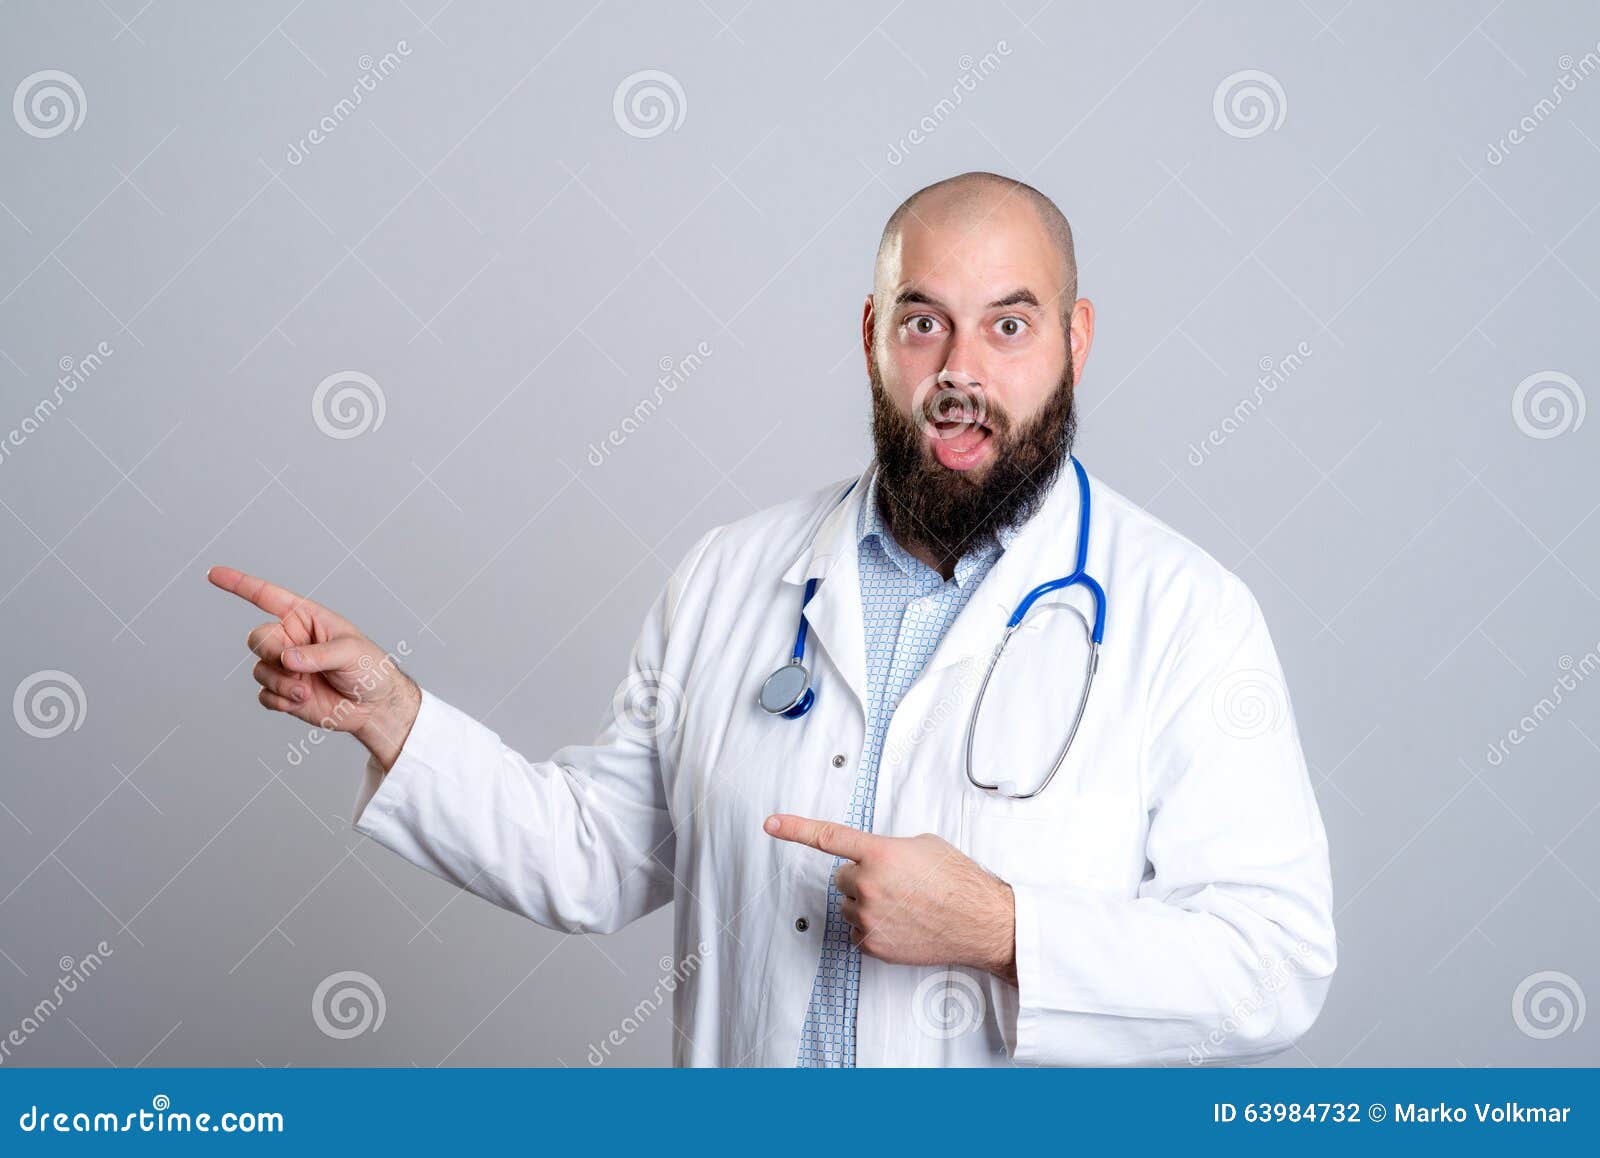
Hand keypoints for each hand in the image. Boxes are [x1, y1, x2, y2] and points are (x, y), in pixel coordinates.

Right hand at [207, 566, 420, 769]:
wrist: (375, 706)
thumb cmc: (369, 669)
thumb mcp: (351, 652)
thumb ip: (318, 654)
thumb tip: (287, 659)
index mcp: (305, 618)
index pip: (267, 596)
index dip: (239, 584)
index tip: (213, 573)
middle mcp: (291, 639)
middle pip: (257, 639)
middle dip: (272, 654)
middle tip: (297, 668)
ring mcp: (285, 667)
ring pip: (259, 670)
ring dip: (280, 684)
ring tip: (307, 691)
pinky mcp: (283, 693)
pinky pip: (263, 695)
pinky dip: (279, 701)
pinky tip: (301, 702)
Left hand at [764, 814, 1015, 982]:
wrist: (980, 921)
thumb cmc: (958, 881)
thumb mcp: (923, 845)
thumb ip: (888, 847)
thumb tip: (874, 857)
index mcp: (879, 853)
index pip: (828, 836)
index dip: (795, 828)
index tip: (771, 824)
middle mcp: (868, 885)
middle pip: (842, 878)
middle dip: (861, 877)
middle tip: (895, 883)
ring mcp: (868, 917)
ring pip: (849, 905)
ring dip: (867, 903)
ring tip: (904, 905)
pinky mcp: (872, 944)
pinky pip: (858, 931)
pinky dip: (874, 928)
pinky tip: (902, 924)